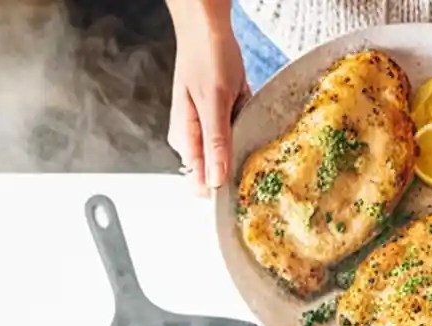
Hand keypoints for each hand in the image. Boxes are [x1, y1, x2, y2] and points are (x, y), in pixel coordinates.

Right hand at [167, 18, 248, 194]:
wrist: (208, 30)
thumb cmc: (206, 58)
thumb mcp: (215, 101)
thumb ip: (216, 142)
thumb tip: (215, 179)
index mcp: (185, 139)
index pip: (200, 182)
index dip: (222, 189)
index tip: (245, 189)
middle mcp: (192, 138)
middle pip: (217, 168)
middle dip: (237, 157)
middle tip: (247, 130)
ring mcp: (204, 128)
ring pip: (229, 149)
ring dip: (243, 136)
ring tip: (241, 108)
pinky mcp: (216, 119)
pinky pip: (235, 131)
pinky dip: (244, 121)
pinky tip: (242, 102)